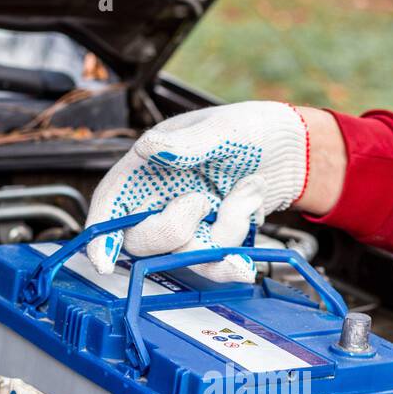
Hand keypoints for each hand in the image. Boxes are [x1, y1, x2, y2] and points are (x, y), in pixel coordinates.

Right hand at [85, 101, 309, 282]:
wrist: (292, 153)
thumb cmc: (251, 129)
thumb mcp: (223, 128)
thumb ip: (187, 141)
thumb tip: (150, 146)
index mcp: (148, 166)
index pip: (111, 202)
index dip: (100, 233)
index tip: (102, 258)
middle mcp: (160, 200)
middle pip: (141, 239)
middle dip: (171, 229)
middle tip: (200, 199)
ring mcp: (187, 225)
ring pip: (183, 255)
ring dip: (222, 231)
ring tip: (248, 190)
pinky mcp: (212, 243)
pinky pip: (211, 265)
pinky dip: (230, 263)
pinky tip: (244, 262)